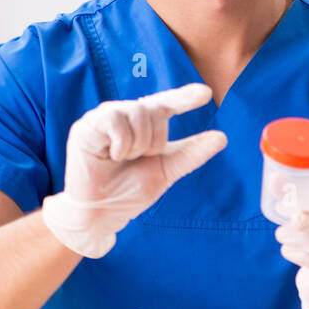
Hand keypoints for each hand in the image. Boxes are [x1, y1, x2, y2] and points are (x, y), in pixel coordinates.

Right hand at [41, 83, 226, 257]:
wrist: (102, 214)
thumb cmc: (130, 191)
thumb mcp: (166, 171)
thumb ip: (191, 153)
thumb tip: (222, 137)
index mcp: (145, 124)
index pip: (167, 104)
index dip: (185, 97)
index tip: (207, 94)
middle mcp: (125, 116)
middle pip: (153, 110)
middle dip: (153, 142)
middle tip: (137, 160)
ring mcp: (104, 119)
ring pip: (135, 113)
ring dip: (137, 145)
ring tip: (122, 159)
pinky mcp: (86, 127)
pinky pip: (114, 120)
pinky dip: (121, 142)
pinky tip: (113, 156)